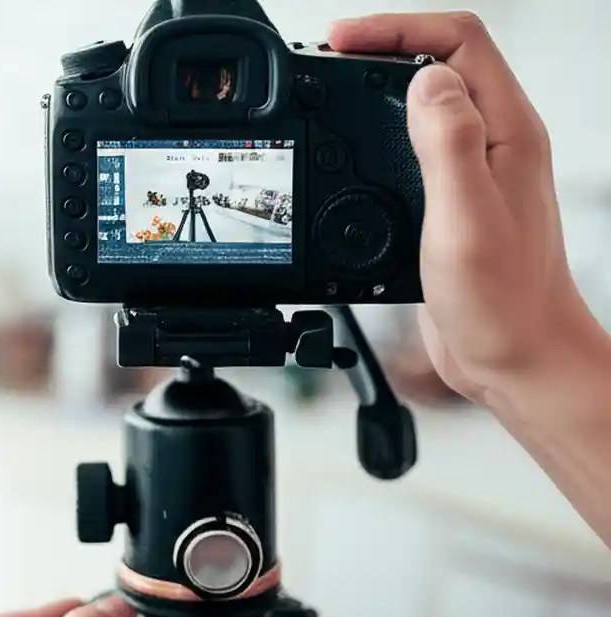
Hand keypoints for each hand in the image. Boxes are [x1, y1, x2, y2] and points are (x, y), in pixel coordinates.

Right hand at [329, 13, 604, 403]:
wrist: (515, 361)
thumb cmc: (504, 302)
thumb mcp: (466, 218)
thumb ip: (447, 142)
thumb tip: (424, 77)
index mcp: (508, 131)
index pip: (459, 41)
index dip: (397, 28)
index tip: (341, 40)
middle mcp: (494, 142)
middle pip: (437, 61)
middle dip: (378, 50)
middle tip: (324, 62)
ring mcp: (472, 171)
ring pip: (418, 105)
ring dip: (371, 93)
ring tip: (327, 98)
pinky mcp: (449, 202)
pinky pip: (408, 150)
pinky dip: (371, 140)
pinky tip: (345, 159)